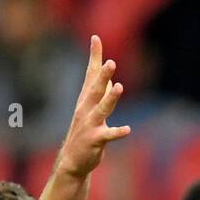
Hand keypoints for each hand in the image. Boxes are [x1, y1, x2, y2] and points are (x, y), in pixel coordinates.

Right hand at [58, 34, 130, 179]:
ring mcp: (89, 125)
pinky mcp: (95, 140)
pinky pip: (108, 135)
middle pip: (95, 89)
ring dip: (110, 99)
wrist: (72, 160)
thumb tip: (107, 72)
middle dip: (102, 75)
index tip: (96, 38)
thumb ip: (100, 90)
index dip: (94, 57)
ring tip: (118, 87)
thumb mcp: (91, 108)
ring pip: (101, 109)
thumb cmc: (85, 131)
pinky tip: (127, 129)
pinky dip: (117, 132)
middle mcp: (85, 109)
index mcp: (86, 100)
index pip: (90, 74)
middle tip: (111, 62)